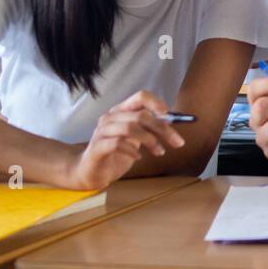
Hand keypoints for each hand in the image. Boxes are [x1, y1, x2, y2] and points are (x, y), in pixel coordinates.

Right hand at [63, 90, 185, 190]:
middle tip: (177, 142)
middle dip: (162, 128)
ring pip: (130, 127)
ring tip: (160, 152)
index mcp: (121, 111)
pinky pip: (117, 143)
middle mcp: (111, 117)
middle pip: (140, 115)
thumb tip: (172, 122)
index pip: (140, 97)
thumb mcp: (137, 139)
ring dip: (150, 140)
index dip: (156, 103)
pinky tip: (139, 157)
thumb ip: (150, 128)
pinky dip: (132, 150)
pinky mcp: (97, 147)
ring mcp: (102, 131)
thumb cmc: (116, 153)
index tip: (170, 116)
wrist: (91, 171)